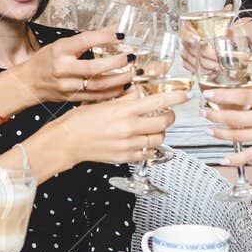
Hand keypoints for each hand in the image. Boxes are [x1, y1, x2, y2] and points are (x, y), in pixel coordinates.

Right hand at [17, 28, 132, 103]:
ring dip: (118, 80)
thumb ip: (88, 38)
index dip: (105, 37)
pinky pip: (96, 97)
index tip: (120, 36)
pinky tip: (123, 88)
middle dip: (116, 63)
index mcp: (60, 50)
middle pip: (94, 67)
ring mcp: (67, 85)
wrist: (28, 82)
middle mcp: (62, 68)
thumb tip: (114, 29)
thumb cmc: (46, 60)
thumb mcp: (63, 44)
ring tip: (131, 73)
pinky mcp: (71, 98)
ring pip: (97, 85)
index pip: (85, 41)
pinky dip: (112, 93)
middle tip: (129, 57)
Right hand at [45, 86, 186, 166]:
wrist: (67, 141)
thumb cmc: (80, 121)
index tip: (184, 95)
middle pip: (163, 123)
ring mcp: (128, 144)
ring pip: (158, 139)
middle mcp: (129, 128)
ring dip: (160, 133)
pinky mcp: (125, 157)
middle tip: (167, 114)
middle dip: (169, 117)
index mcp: (124, 110)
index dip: (175, 97)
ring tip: (154, 129)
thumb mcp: (104, 103)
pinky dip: (149, 148)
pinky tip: (143, 142)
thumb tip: (139, 95)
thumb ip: (125, 99)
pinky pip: (147, 154)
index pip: (158, 101)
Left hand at [202, 73, 251, 168]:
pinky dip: (236, 158)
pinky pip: (251, 154)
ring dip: (221, 133)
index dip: (224, 95)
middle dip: (216, 116)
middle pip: (237, 116)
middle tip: (204, 113)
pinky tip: (224, 158)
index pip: (244, 95)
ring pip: (240, 135)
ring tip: (209, 130)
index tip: (209, 94)